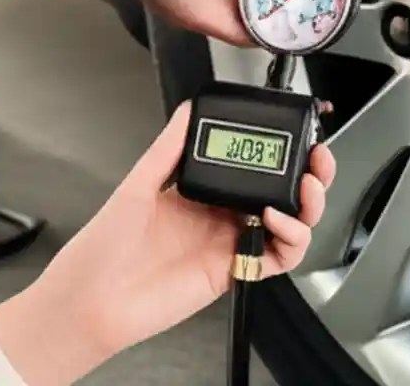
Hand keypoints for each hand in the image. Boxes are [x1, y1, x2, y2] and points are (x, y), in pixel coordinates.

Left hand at [0, 102, 336, 384]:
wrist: (92, 299)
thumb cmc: (103, 248)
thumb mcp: (137, 185)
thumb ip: (168, 147)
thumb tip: (187, 109)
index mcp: (203, 190)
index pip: (256, 165)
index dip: (282, 151)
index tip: (295, 135)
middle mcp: (223, 215)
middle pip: (284, 192)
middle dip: (310, 174)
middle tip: (317, 160)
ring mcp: (232, 242)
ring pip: (292, 223)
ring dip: (310, 206)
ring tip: (305, 190)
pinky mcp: (236, 271)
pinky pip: (281, 257)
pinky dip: (292, 239)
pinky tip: (277, 222)